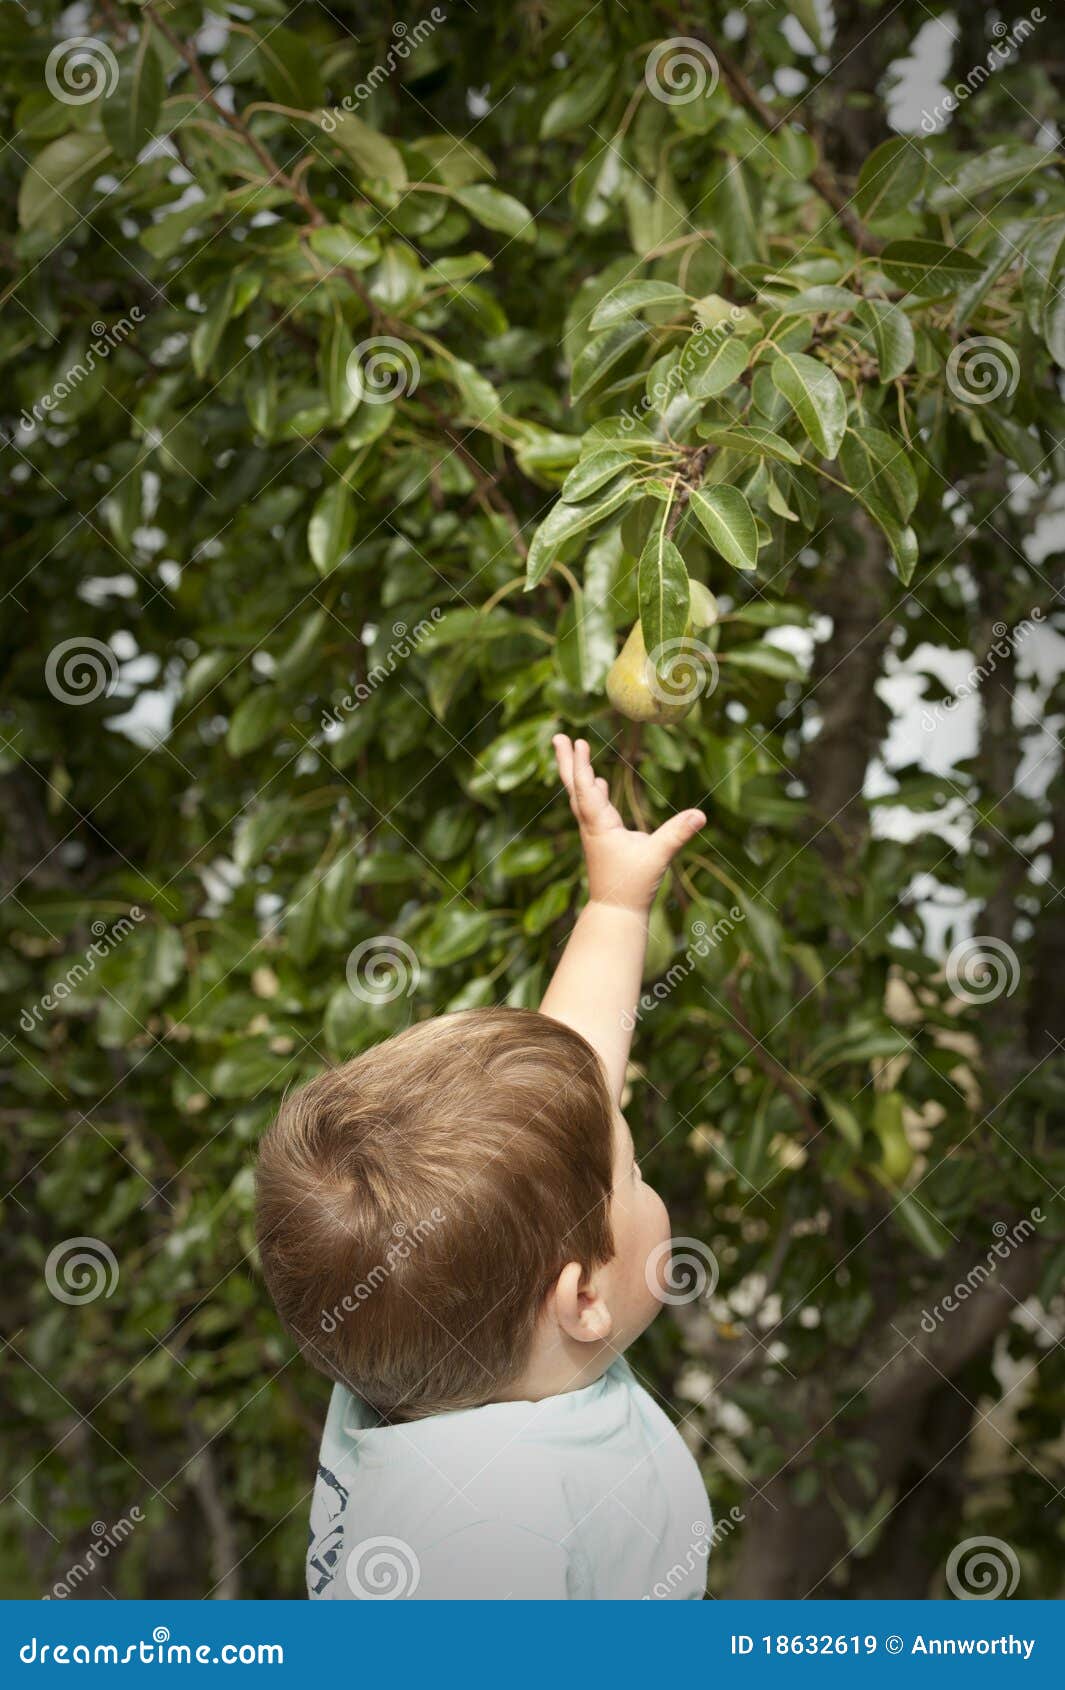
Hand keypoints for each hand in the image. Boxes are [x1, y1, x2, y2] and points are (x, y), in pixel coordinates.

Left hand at [553, 734, 705, 913]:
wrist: (614, 912)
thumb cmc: (633, 886)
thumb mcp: (658, 857)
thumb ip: (677, 834)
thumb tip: (700, 815)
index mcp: (600, 826)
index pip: (588, 790)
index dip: (583, 765)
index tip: (579, 741)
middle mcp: (591, 826)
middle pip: (575, 788)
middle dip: (567, 761)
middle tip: (558, 736)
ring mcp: (593, 832)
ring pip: (581, 796)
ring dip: (577, 773)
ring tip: (573, 751)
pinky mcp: (600, 839)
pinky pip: (591, 807)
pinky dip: (590, 790)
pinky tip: (598, 783)